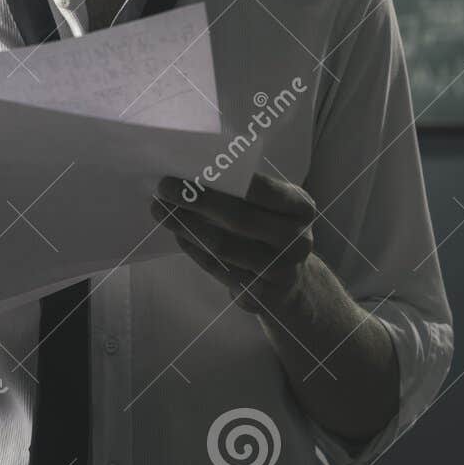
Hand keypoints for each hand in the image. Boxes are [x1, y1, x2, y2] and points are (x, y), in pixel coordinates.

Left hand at [150, 172, 316, 312]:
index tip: (185, 169)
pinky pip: (218, 269)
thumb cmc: (272, 230)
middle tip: (164, 188)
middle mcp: (298, 240)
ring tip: (161, 210)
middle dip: (196, 201)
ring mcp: (281, 270)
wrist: (292, 282)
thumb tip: (192, 173)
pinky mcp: (261, 295)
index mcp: (302, 208)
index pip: (262, 189)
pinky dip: (193, 249)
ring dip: (186, 226)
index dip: (222, 179)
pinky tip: (178, 234)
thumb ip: (244, 192)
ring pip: (223, 247)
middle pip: (239, 218)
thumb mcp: (273, 207)